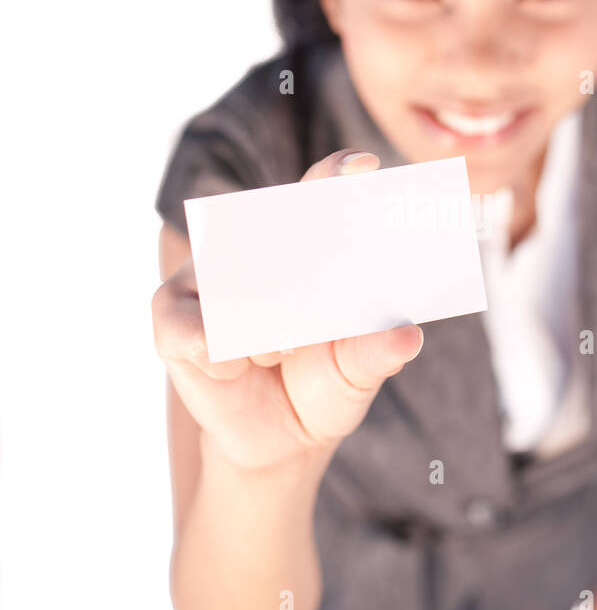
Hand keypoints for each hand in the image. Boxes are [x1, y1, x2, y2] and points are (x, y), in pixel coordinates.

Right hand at [152, 149, 424, 470]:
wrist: (281, 441)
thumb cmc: (323, 385)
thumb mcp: (357, 372)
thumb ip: (375, 352)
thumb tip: (407, 335)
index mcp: (306, 245)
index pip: (319, 191)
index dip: (337, 173)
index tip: (364, 167)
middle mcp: (253, 250)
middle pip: (266, 223)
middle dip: (294, 242)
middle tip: (317, 282)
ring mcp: (208, 280)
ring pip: (228, 279)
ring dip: (258, 315)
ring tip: (283, 349)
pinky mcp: (175, 320)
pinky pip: (189, 327)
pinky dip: (215, 349)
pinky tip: (231, 365)